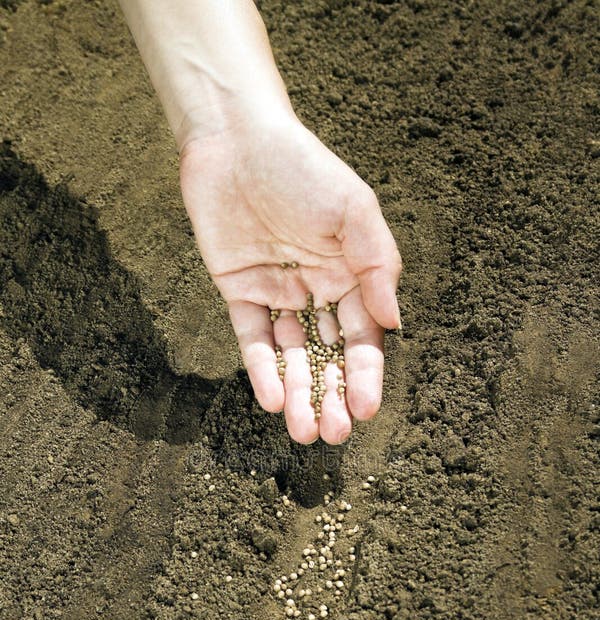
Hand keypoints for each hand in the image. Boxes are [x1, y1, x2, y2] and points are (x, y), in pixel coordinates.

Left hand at [179, 113, 401, 444]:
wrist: (236, 140)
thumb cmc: (303, 168)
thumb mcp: (353, 212)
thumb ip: (376, 267)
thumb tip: (394, 323)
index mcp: (353, 274)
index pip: (363, 337)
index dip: (364, 376)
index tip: (365, 411)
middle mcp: (319, 290)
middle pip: (328, 355)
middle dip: (330, 397)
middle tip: (331, 436)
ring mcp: (278, 293)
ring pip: (291, 355)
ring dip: (298, 394)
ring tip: (301, 432)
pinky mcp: (240, 292)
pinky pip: (252, 339)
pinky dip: (261, 369)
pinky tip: (271, 399)